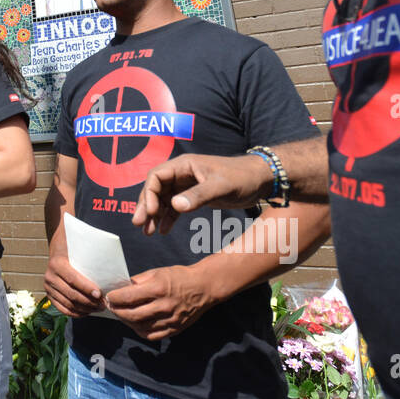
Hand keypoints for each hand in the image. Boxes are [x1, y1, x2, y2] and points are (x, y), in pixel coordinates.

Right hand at [43, 253, 104, 317]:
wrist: (58, 251)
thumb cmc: (73, 250)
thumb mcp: (79, 247)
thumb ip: (90, 253)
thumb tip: (108, 260)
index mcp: (57, 264)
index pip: (73, 279)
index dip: (86, 288)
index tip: (99, 294)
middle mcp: (50, 276)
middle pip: (71, 294)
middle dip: (89, 302)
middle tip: (103, 304)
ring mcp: (48, 288)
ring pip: (68, 304)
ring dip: (85, 309)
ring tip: (98, 308)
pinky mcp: (49, 296)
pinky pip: (63, 309)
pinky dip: (76, 313)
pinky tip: (87, 312)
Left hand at [104, 266, 215, 340]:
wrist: (203, 287)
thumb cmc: (179, 277)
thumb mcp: (157, 272)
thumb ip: (138, 281)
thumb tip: (121, 287)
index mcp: (157, 289)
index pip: (128, 297)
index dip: (114, 299)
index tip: (108, 297)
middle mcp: (163, 306)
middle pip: (132, 315)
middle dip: (117, 312)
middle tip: (111, 308)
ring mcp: (169, 320)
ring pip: (140, 327)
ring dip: (126, 322)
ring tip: (122, 315)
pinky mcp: (174, 329)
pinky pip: (152, 335)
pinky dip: (140, 331)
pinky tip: (135, 324)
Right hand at [132, 153, 269, 235]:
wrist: (260, 179)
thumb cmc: (241, 177)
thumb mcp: (220, 186)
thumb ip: (198, 196)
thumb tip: (175, 206)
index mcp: (184, 165)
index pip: (156, 177)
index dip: (149, 194)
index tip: (150, 212)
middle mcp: (182, 173)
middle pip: (155, 188)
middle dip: (146, 206)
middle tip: (139, 224)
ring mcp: (187, 185)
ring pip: (163, 199)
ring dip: (154, 214)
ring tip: (148, 232)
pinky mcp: (194, 195)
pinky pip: (174, 206)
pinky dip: (167, 218)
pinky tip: (163, 231)